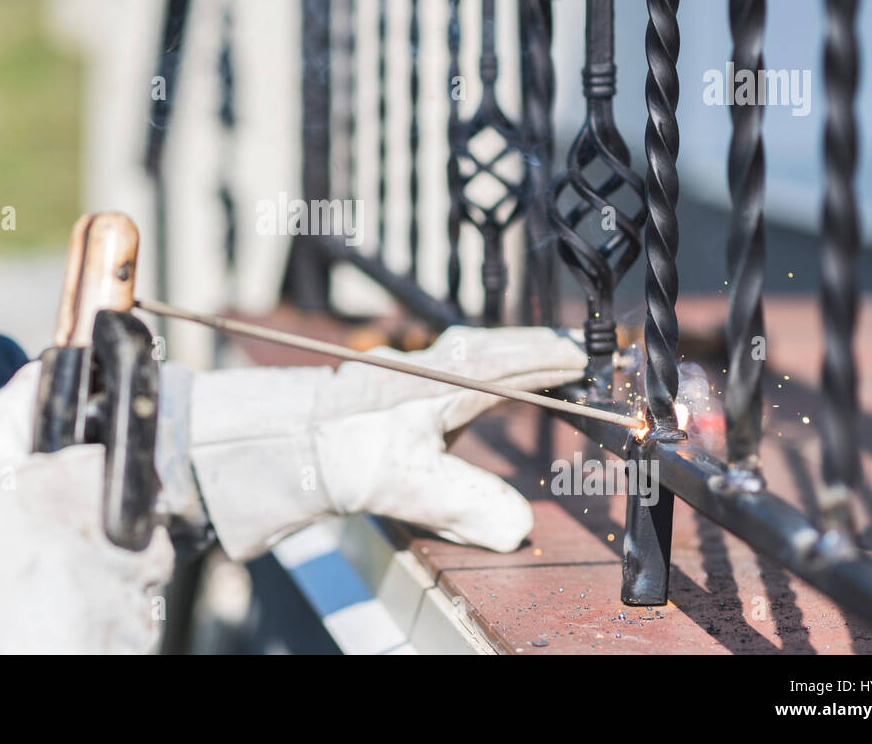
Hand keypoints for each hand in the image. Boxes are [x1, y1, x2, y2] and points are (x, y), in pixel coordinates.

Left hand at [187, 326, 586, 559]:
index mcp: (443, 379)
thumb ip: (468, 505)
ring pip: (472, 351)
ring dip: (508, 354)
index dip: (553, 362)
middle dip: (538, 347)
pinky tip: (481, 386)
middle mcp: (429, 363)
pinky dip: (479, 368)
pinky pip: (450, 364)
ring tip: (542, 361)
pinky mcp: (393, 382)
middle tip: (575, 351)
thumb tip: (517, 524)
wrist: (285, 441)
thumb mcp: (411, 487)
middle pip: (496, 346)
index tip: (586, 362)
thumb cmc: (345, 454)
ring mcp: (408, 368)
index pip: (513, 363)